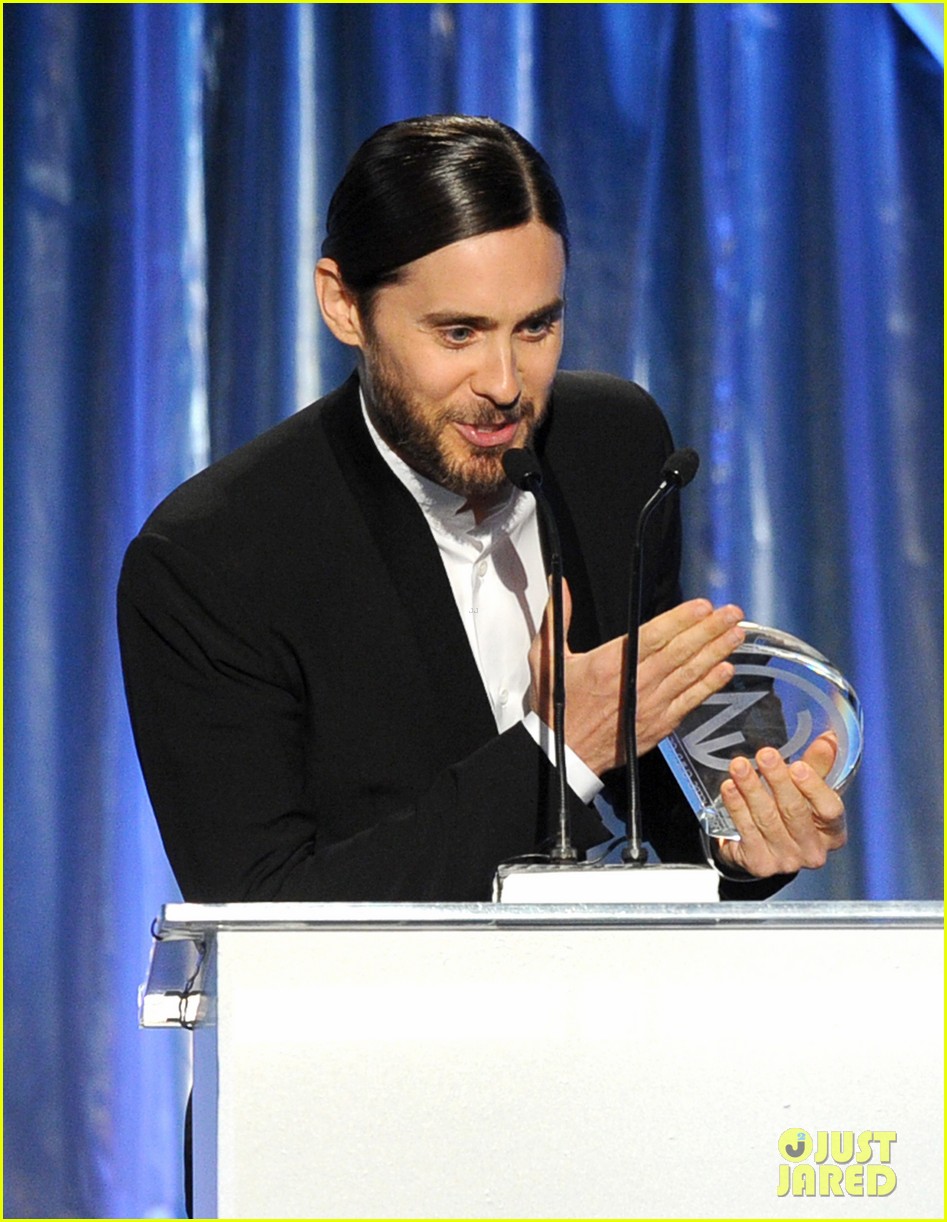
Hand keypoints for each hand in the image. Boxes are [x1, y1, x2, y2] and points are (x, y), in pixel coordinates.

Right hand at [529, 586, 745, 774]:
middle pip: (680, 651)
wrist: (565, 753)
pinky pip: (690, 701)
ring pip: (690, 673)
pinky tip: (725, 670)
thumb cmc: (557, 706)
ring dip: (716, 652)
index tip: (703, 606)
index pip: (654, 635)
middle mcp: (635, 683)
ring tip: (737, 634)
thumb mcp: (547, 658)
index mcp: (609, 664)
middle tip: (732, 613)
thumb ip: (557, 619)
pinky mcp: (659, 724)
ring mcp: (651, 705)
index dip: (681, 620)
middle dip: (710, 630)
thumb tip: (559, 586)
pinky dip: (709, 685)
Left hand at [714, 732, 847, 876]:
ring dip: (751, 789)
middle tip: (764, 755)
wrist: (762, 847)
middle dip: (778, 780)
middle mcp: (812, 850)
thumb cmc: (791, 813)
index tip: (797, 765)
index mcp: (833, 832)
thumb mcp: (807, 789)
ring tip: (739, 766)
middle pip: (795, 812)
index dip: (813, 787)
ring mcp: (786, 861)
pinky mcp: (759, 864)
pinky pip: (745, 830)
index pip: (830, 810)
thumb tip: (827, 739)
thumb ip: (818, 765)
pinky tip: (729, 788)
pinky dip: (736, 806)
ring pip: (767, 819)